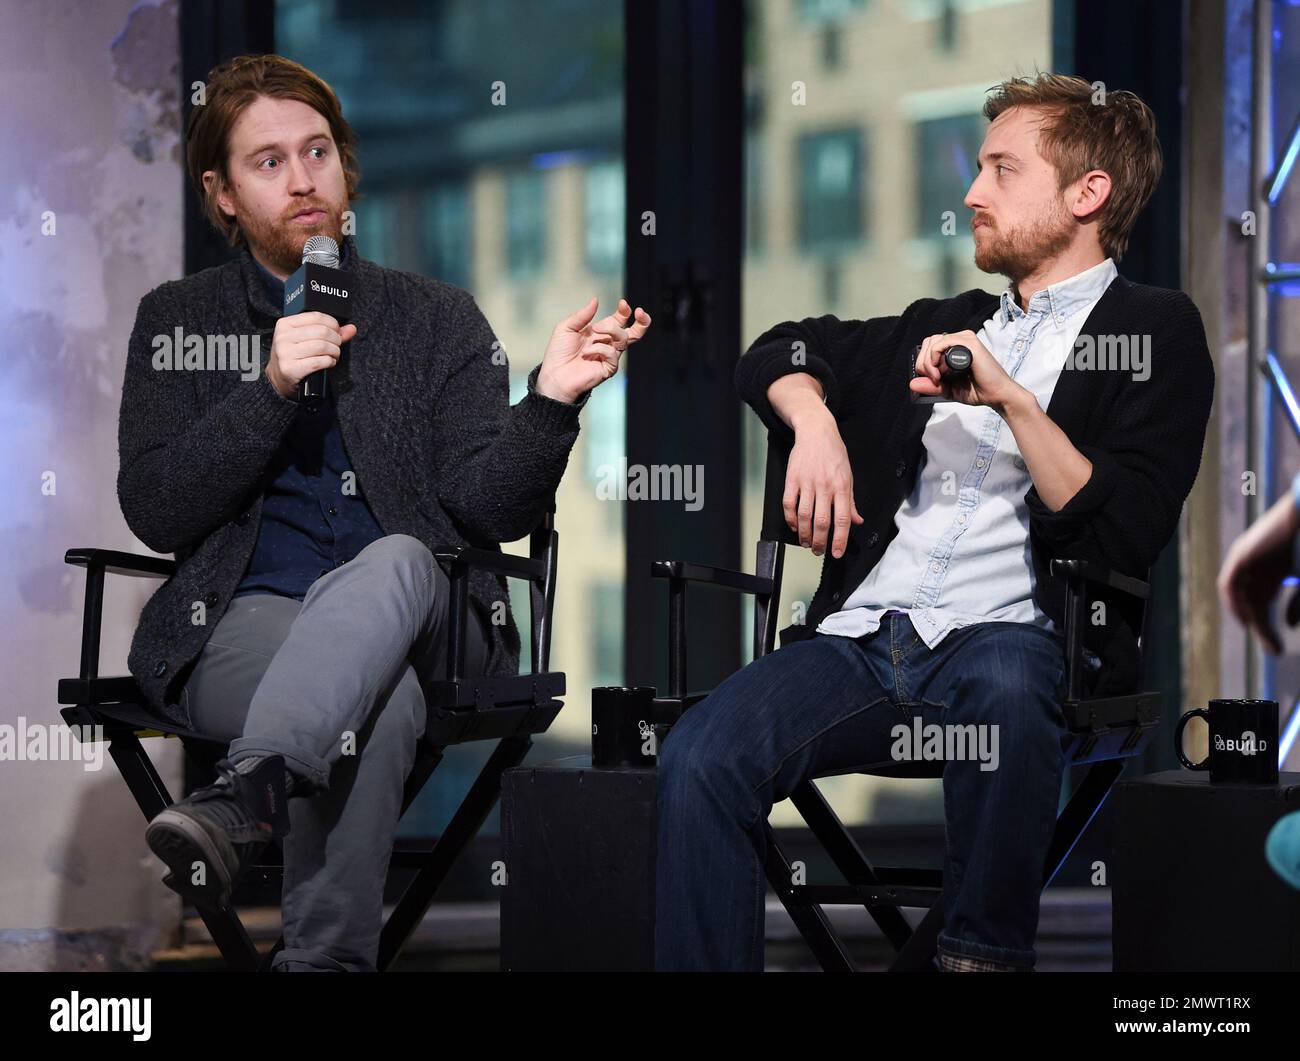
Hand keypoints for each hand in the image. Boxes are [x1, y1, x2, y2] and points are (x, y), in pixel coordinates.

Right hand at [266, 311, 356, 398]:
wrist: (279, 378)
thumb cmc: (294, 356)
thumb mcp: (306, 339)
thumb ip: (330, 332)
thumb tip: (351, 328)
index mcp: (285, 324)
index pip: (316, 317)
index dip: (333, 324)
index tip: (337, 332)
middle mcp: (283, 337)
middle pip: (321, 332)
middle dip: (336, 339)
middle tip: (336, 346)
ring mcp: (285, 353)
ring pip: (322, 346)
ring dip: (334, 352)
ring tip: (334, 355)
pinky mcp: (290, 369)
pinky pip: (319, 362)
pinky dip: (329, 362)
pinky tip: (329, 363)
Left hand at [536, 297, 651, 403]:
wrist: (554, 374)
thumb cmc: (559, 353)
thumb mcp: (567, 327)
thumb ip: (583, 315)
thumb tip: (595, 300)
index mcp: (600, 332)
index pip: (619, 320)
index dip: (624, 311)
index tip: (622, 303)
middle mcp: (607, 343)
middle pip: (634, 333)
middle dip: (642, 322)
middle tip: (639, 312)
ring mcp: (609, 356)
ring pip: (624, 339)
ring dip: (611, 329)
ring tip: (595, 330)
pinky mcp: (608, 368)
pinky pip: (612, 354)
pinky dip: (600, 349)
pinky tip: (586, 353)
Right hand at [784, 409, 864, 558]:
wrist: (816, 431)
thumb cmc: (834, 453)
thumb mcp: (849, 476)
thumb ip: (850, 501)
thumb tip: (857, 521)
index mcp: (841, 486)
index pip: (842, 519)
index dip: (839, 539)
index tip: (837, 553)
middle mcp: (824, 486)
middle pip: (821, 521)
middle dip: (819, 541)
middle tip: (818, 551)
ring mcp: (806, 483)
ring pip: (804, 516)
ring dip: (804, 534)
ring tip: (806, 543)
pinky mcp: (792, 479)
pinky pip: (789, 504)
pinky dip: (791, 519)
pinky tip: (795, 526)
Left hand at [908, 330, 1020, 411]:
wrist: (997, 396)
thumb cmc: (978, 390)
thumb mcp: (948, 389)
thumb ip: (931, 386)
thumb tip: (912, 384)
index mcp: (955, 348)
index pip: (930, 346)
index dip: (923, 362)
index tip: (931, 380)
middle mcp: (960, 340)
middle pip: (928, 342)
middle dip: (923, 363)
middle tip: (933, 379)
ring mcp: (965, 339)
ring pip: (932, 342)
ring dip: (928, 362)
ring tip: (938, 378)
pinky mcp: (969, 343)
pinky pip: (941, 344)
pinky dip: (934, 359)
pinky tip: (939, 373)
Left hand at [1217, 491, 1299, 654]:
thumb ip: (1299, 604)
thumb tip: (1290, 626)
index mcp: (1270, 573)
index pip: (1261, 606)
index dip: (1267, 630)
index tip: (1276, 650)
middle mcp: (1255, 567)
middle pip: (1250, 604)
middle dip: (1261, 628)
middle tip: (1272, 650)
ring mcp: (1246, 560)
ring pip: (1238, 595)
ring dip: (1247, 616)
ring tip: (1259, 633)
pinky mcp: (1241, 554)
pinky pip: (1230, 584)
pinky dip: (1234, 602)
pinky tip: (1245, 619)